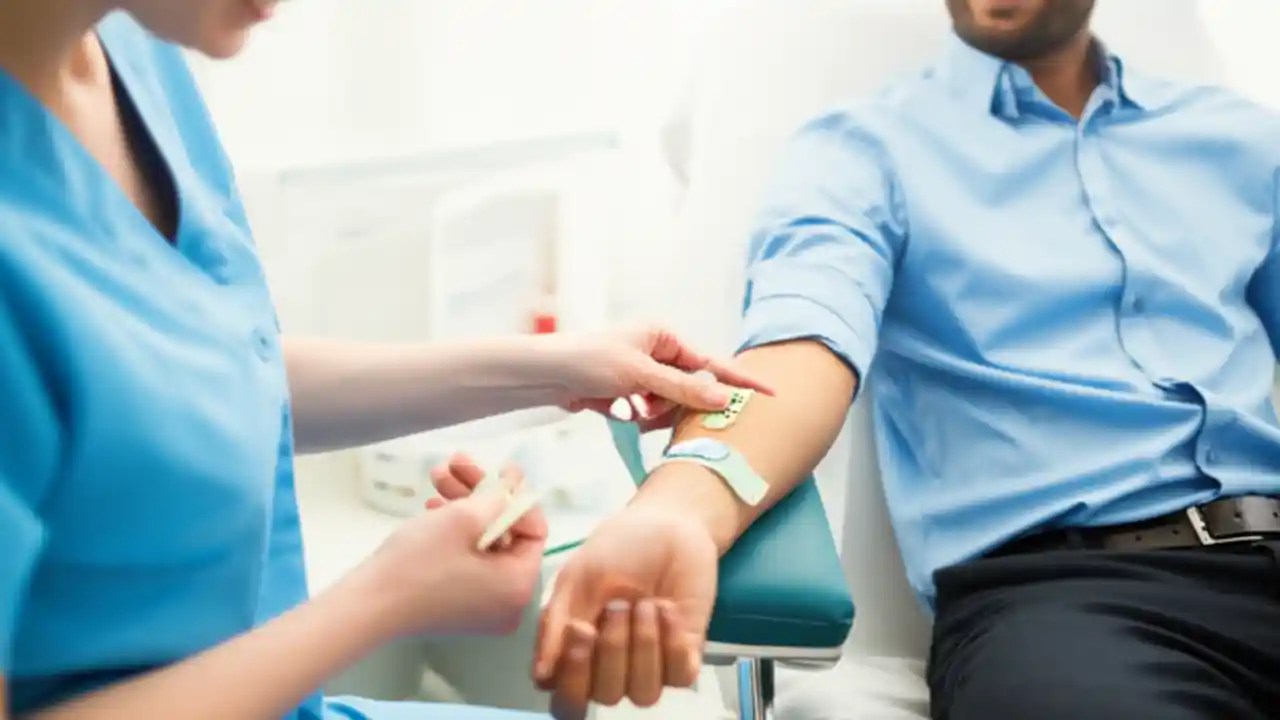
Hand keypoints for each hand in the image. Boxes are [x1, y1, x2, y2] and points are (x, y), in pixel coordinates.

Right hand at [355, 464, 545, 639]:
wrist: (367, 604)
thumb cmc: (420, 561)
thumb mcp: (465, 518)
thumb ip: (499, 498)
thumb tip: (514, 487)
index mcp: (519, 586)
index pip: (534, 530)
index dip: (517, 495)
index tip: (499, 468)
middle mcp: (508, 602)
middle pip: (506, 533)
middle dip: (481, 494)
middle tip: (457, 463)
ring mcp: (482, 607)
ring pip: (483, 542)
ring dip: (462, 506)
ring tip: (437, 475)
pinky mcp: (457, 605)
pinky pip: (468, 559)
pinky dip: (455, 531)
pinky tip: (432, 506)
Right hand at [534, 506, 718, 717]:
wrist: (668, 524)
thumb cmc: (617, 549)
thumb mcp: (577, 578)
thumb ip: (555, 624)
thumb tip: (541, 674)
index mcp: (577, 654)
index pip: (567, 700)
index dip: (573, 679)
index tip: (582, 629)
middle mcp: (611, 669)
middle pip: (605, 697)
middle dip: (612, 651)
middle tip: (618, 604)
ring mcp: (651, 666)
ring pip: (643, 694)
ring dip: (643, 645)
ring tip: (646, 602)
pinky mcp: (686, 657)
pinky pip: (679, 676)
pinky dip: (673, 642)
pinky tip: (668, 608)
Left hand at [551, 326, 773, 430]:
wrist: (544, 375)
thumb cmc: (588, 361)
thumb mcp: (639, 374)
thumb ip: (681, 388)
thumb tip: (722, 397)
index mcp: (663, 337)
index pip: (712, 362)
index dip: (741, 380)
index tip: (771, 393)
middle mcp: (656, 352)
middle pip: (690, 388)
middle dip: (676, 404)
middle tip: (651, 406)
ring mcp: (642, 374)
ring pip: (670, 404)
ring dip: (654, 413)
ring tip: (630, 409)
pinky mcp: (627, 394)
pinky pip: (649, 412)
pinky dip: (638, 417)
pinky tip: (618, 412)